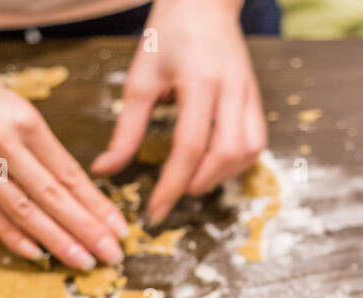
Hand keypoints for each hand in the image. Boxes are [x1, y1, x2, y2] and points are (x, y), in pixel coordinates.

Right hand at [0, 46, 127, 267]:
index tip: (119, 227)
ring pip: (25, 210)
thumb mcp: (6, 105)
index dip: (97, 205)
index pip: (69, 172)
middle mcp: (2, 141)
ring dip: (58, 240)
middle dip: (88, 229)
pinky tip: (38, 254)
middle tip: (112, 254)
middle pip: (54, 195)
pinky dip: (14, 236)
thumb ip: (34, 143)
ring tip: (83, 261)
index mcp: (24, 120)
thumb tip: (67, 185)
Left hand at [92, 0, 266, 223]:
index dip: (172, 184)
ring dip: (221, 175)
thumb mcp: (140, 78)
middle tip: (174, 192)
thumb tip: (106, 169)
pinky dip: (236, 163)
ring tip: (194, 180)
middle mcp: (230, 88)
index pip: (189, 145)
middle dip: (199, 183)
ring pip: (248, 152)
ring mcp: (248, 93)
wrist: (204, 1)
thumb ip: (126, 129)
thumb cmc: (168, 34)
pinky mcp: (256, 97)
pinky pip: (256, 142)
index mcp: (198, 80)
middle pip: (225, 154)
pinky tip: (214, 164)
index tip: (155, 211)